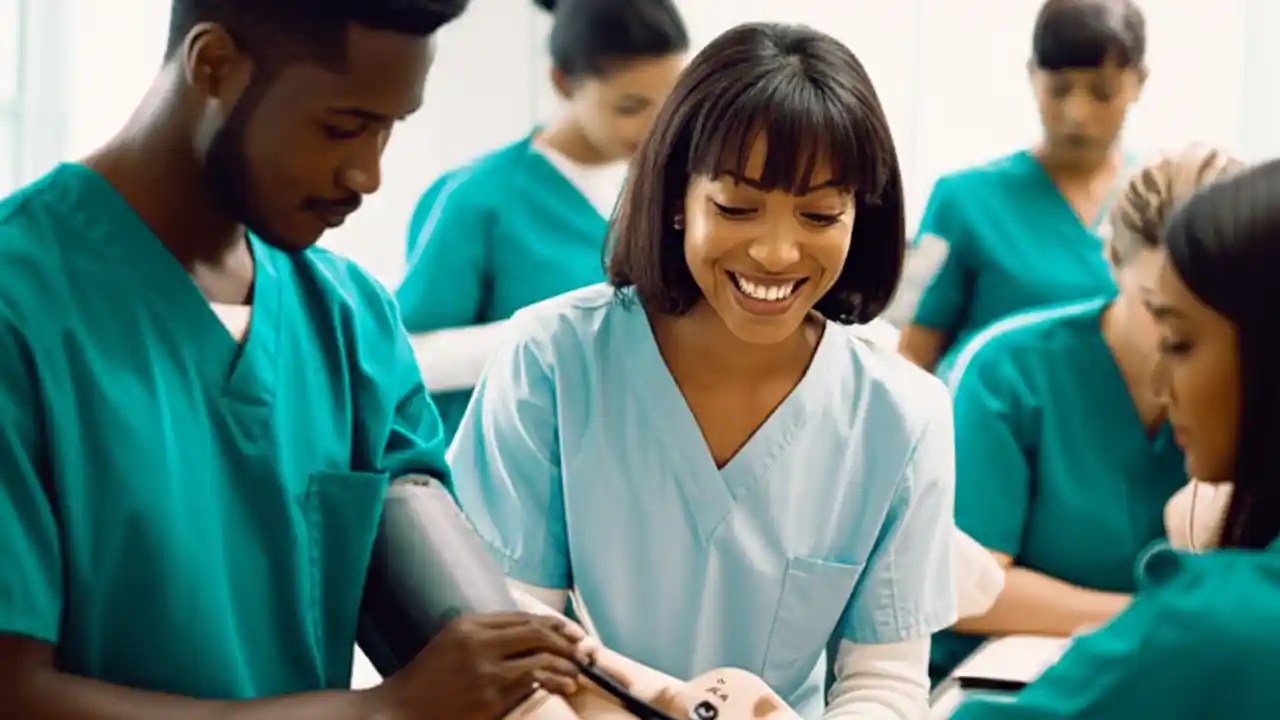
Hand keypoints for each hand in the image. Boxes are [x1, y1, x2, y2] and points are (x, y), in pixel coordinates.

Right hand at [371, 613, 592, 719]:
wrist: (398, 711)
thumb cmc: (426, 682)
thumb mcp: (450, 645)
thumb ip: (484, 636)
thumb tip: (525, 635)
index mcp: (468, 624)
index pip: (522, 616)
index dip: (553, 623)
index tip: (572, 632)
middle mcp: (477, 639)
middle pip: (535, 629)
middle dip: (566, 639)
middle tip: (584, 649)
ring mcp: (484, 666)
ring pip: (539, 652)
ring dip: (566, 660)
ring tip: (579, 669)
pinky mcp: (490, 693)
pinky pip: (533, 679)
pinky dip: (555, 679)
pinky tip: (566, 684)